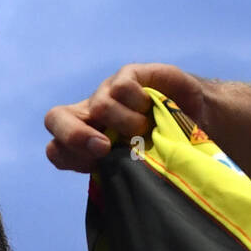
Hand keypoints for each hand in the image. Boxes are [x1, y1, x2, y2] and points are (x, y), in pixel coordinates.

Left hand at [44, 63, 207, 172]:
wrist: (196, 119)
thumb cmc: (164, 147)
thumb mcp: (138, 167)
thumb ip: (116, 173)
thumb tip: (104, 175)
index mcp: (86, 143)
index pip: (56, 150)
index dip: (68, 158)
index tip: (96, 165)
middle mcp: (90, 115)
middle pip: (55, 118)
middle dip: (75, 135)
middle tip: (104, 148)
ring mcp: (107, 93)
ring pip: (98, 106)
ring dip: (125, 124)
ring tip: (145, 129)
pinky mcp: (128, 75)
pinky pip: (121, 87)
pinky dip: (137, 102)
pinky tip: (150, 108)